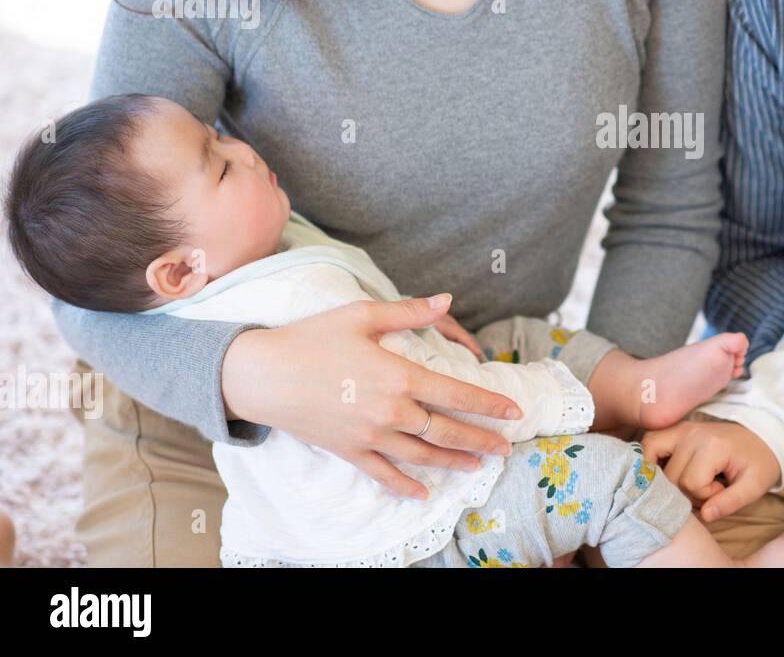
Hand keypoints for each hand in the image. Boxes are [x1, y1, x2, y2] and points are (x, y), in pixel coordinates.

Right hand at [221, 294, 521, 499]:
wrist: (260, 374)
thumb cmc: (312, 338)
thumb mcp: (362, 315)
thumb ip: (409, 311)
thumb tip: (447, 300)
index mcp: (399, 376)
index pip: (457, 394)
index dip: (489, 405)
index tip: (513, 412)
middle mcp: (390, 411)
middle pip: (446, 432)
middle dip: (480, 440)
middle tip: (506, 448)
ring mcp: (370, 436)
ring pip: (422, 456)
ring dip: (453, 462)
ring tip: (477, 466)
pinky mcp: (349, 451)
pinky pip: (384, 474)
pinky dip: (405, 486)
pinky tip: (423, 493)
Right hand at [641, 420, 780, 522]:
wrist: (760, 437)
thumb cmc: (757, 463)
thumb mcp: (754, 486)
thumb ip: (731, 502)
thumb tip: (705, 516)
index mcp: (713, 446)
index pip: (691, 483)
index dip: (705, 495)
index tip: (721, 489)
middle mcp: (692, 433)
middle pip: (671, 477)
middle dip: (688, 491)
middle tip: (708, 488)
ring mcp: (680, 429)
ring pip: (654, 462)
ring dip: (668, 479)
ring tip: (689, 481)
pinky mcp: (674, 429)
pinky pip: (649, 443)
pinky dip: (651, 461)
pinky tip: (667, 472)